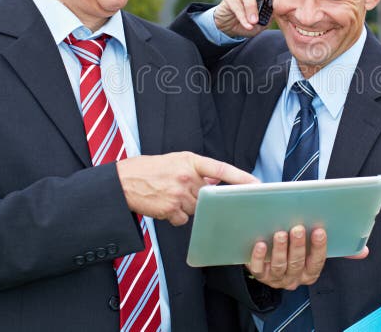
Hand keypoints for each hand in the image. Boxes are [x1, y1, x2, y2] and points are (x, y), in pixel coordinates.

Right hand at [116, 152, 257, 225]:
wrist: (123, 182)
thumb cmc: (149, 169)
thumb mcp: (175, 161)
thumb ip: (197, 170)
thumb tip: (215, 182)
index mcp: (190, 161)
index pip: (222, 169)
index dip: (241, 177)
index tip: (257, 184)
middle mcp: (187, 177)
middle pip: (208, 195)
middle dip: (200, 196)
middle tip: (182, 190)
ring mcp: (180, 194)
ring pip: (197, 208)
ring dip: (187, 206)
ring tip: (169, 195)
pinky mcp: (171, 210)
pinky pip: (184, 219)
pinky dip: (177, 216)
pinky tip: (164, 205)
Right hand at [214, 0, 273, 37]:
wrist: (231, 29)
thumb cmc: (252, 22)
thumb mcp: (264, 20)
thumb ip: (270, 14)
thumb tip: (274, 9)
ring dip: (251, 8)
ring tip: (254, 21)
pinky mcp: (229, 0)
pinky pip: (236, 7)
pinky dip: (243, 18)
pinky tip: (248, 25)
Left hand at [246, 225, 326, 289]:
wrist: (267, 264)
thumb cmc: (289, 251)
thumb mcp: (302, 248)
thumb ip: (305, 238)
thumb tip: (308, 217)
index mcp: (308, 272)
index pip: (316, 261)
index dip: (319, 247)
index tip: (319, 231)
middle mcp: (294, 278)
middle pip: (297, 263)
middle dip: (298, 246)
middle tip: (298, 229)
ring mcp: (277, 279)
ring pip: (279, 266)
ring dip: (280, 249)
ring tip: (280, 234)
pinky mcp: (261, 276)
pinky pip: (259, 269)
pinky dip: (259, 257)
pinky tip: (261, 245)